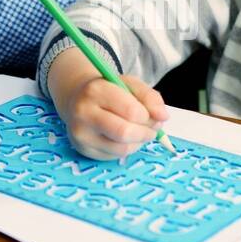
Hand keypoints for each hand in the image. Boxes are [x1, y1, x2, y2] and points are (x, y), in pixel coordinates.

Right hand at [47, 47, 168, 160]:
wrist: (77, 99)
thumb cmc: (109, 91)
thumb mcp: (130, 85)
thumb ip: (150, 98)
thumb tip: (163, 117)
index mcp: (96, 90)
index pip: (131, 111)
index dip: (147, 116)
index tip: (148, 114)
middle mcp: (84, 112)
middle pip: (125, 133)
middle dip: (145, 133)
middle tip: (151, 129)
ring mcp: (81, 134)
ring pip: (121, 149)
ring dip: (138, 142)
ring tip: (139, 132)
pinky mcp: (83, 149)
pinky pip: (114, 156)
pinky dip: (127, 149)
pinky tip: (125, 138)